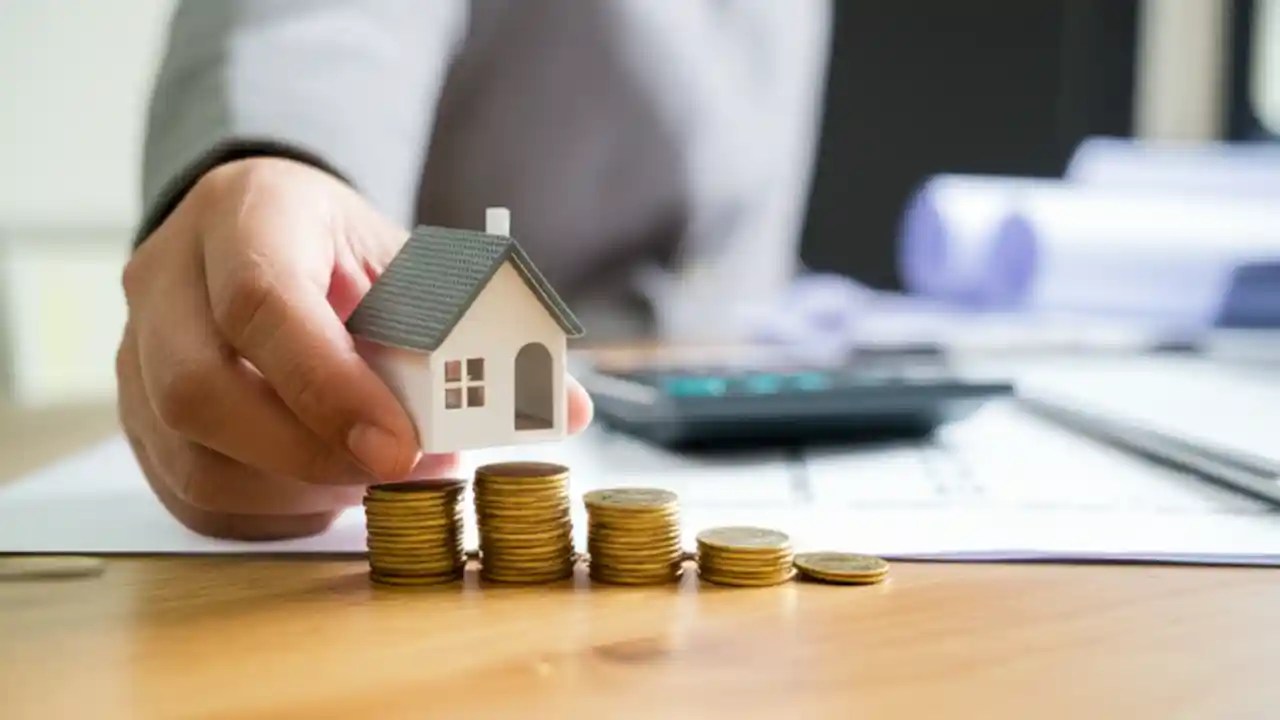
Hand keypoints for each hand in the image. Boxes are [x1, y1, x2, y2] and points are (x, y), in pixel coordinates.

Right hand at [118, 158, 592, 538]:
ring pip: (189, 456)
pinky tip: (326, 490)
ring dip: (297, 489)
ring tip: (371, 477)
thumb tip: (565, 409)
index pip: (262, 302)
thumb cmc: (344, 248)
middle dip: (310, 454)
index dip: (330, 386)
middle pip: (199, 391)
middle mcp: (168, 278)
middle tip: (394, 476)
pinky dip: (270, 510)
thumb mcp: (411, 260)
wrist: (262, 233)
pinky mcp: (139, 411)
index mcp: (246, 214)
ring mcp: (136, 347)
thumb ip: (481, 329)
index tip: (400, 448)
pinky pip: (188, 491)